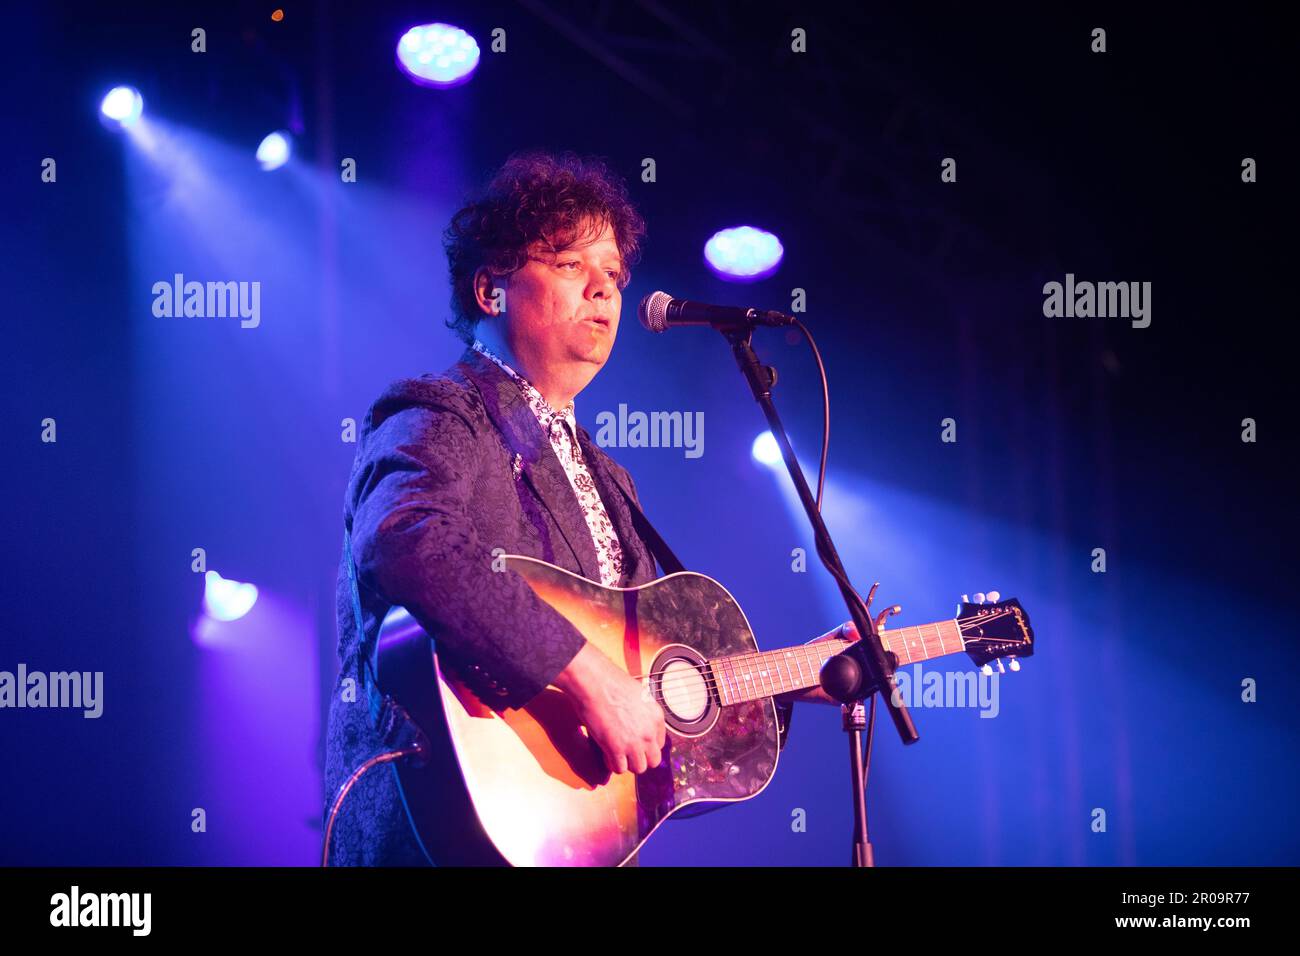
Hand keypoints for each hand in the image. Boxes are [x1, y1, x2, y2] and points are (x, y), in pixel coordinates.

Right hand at [555, 642, 666, 773]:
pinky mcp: (616, 749)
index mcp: (656, 717)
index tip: (637, 744)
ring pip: (639, 768)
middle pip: (653, 760)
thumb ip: (642, 713)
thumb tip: (636, 722)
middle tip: (627, 752)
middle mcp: (649, 732)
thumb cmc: (610, 683)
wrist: (594, 682)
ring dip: (627, 763)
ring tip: (616, 753)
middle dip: (640, 758)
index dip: (646, 746)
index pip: (660, 744)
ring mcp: (634, 742)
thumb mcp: (637, 695)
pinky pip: (619, 769)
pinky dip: (612, 764)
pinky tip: (606, 753)